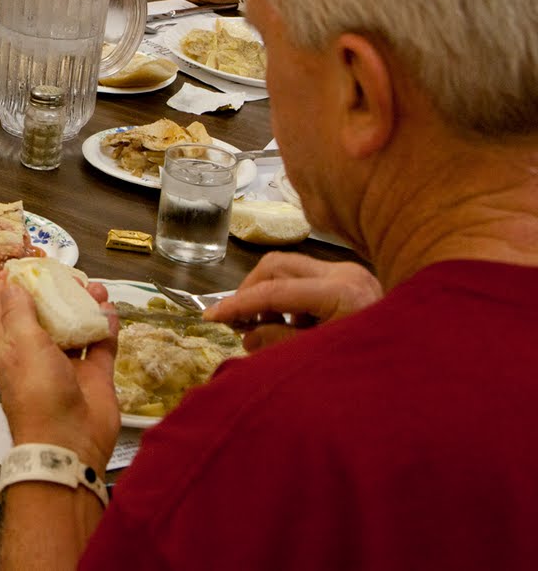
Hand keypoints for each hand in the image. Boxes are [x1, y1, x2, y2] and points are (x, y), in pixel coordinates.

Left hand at [0, 279, 120, 469]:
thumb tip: (10, 285)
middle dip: (54, 292)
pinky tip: (110, 309)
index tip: (16, 265)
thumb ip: (19, 313)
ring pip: (75, 327)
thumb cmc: (38, 392)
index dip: (9, 287)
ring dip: (83, 306)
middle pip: (44, 315)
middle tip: (67, 272)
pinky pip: (101, 345)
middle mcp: (37, 354)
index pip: (5, 311)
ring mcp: (68, 365)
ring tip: (94, 287)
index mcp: (11, 348)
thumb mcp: (22, 345)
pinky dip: (106, 327)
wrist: (70, 441)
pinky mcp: (94, 375)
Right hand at [204, 253, 382, 351]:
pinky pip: (307, 277)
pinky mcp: (352, 278)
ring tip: (265, 326)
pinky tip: (293, 325)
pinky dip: (290, 297)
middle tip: (237, 319)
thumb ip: (280, 343)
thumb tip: (247, 335)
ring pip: (289, 266)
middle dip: (250, 290)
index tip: (211, 316)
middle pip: (277, 265)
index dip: (239, 303)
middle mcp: (344, 273)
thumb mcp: (320, 358)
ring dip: (269, 292)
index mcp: (340, 293)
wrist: (420, 367)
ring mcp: (350, 272)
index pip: (275, 291)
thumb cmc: (371, 367)